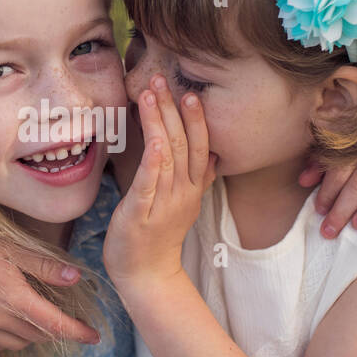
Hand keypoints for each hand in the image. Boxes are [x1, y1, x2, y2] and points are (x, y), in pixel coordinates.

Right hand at [0, 162, 99, 351]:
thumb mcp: (12, 247)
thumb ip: (46, 266)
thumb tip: (77, 278)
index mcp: (13, 299)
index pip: (54, 325)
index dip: (77, 333)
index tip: (94, 337)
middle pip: (37, 335)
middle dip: (56, 330)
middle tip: (67, 320)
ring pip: (16, 343)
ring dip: (33, 335)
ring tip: (39, 319)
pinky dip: (7, 340)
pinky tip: (10, 326)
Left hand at [104, 74, 216, 284]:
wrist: (147, 276)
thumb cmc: (157, 238)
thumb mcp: (183, 204)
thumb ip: (196, 178)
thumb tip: (213, 155)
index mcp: (192, 189)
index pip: (201, 147)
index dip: (196, 119)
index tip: (190, 92)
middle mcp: (183, 193)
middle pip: (185, 144)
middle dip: (174, 110)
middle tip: (163, 80)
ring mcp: (164, 203)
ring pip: (167, 155)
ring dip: (160, 123)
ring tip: (151, 94)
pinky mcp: (142, 213)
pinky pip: (150, 183)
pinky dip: (154, 160)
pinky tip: (154, 140)